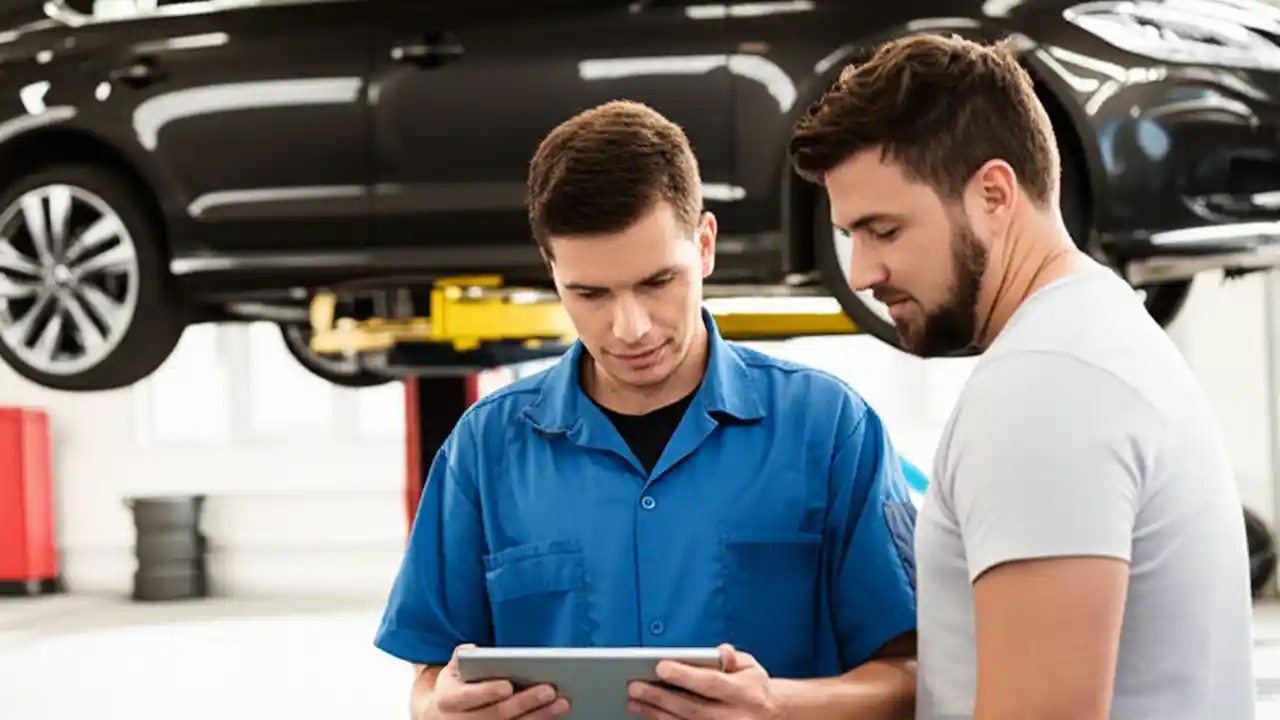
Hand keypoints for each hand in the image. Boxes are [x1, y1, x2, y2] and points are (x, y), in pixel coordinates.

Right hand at [423, 644, 570, 719]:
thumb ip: (461, 659)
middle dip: (524, 703)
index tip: (508, 686)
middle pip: (496, 715)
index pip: (467, 697)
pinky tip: (554, 716)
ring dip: (538, 717)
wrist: (444, 717)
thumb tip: (470, 650)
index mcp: (448, 700)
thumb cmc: (456, 689)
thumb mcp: (451, 672)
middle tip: (549, 690)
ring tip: (562, 703)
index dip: (487, 692)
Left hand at [627, 643, 783, 719]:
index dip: (685, 674)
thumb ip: (733, 658)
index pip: (711, 682)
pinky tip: (649, 716)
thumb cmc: (752, 687)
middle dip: (660, 697)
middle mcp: (736, 717)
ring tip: (635, 702)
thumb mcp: (750, 666)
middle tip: (635, 686)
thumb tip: (721, 652)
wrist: (772, 717)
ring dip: (656, 714)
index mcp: (746, 693)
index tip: (660, 666)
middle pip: (692, 707)